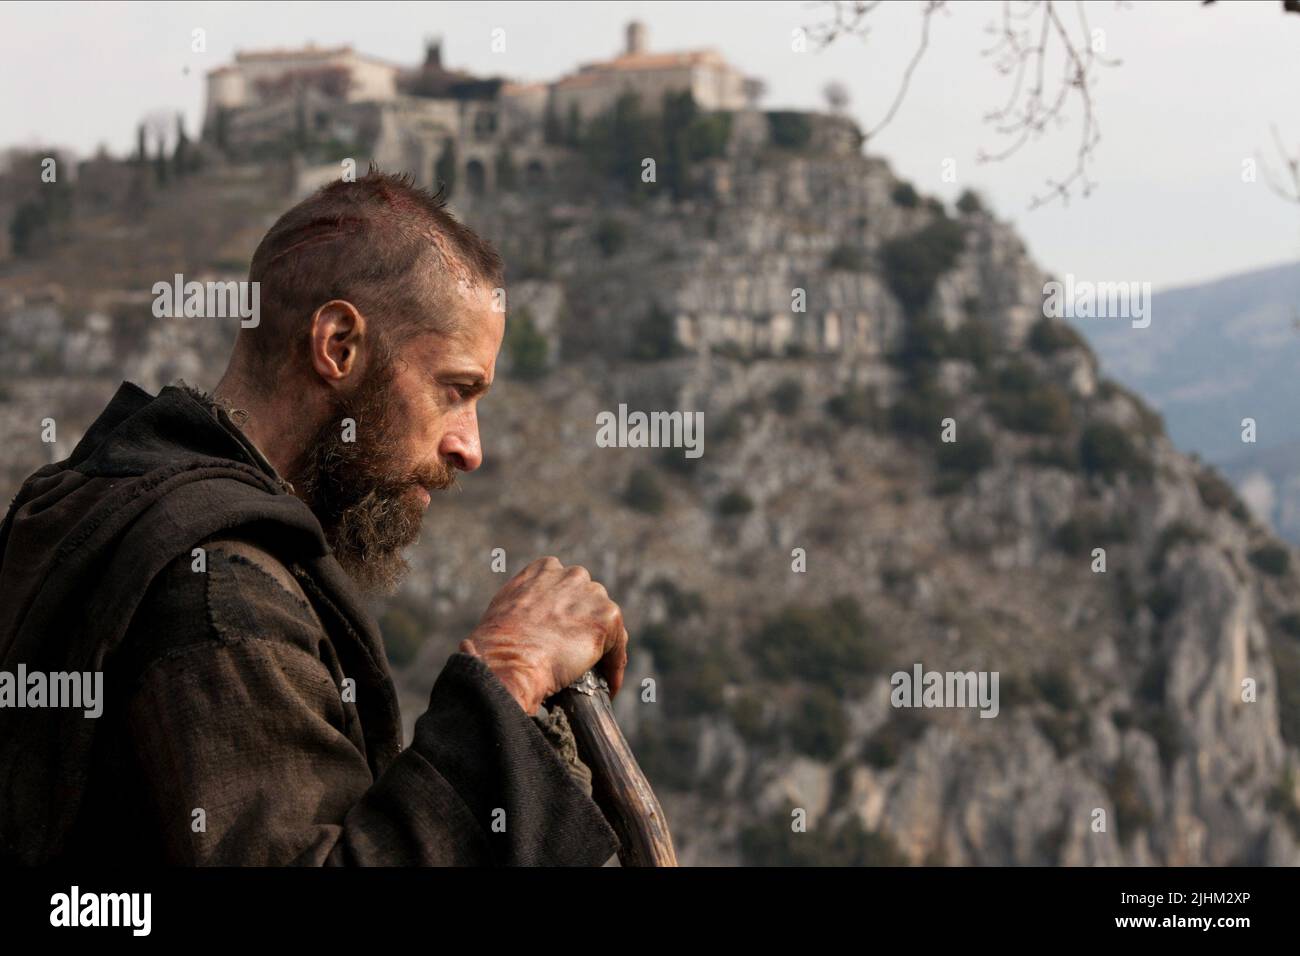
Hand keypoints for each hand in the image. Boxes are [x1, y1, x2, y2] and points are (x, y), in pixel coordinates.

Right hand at [459, 557, 628, 714]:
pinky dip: (614, 669)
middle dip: (585, 628)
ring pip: (607, 627)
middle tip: (578, 658)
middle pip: (590, 604)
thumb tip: (534, 621)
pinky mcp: (608, 618)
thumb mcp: (507, 608)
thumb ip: (528, 603)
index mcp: (545, 569)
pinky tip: (607, 687)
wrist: (507, 662)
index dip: (568, 616)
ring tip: (594, 676)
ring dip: (602, 649)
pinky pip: (617, 649)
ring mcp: (592, 594)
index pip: (568, 591)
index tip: (564, 637)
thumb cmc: (498, 644)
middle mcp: (572, 575)